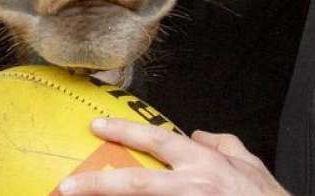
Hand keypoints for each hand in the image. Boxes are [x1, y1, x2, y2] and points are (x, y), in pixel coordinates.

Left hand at [57, 118, 289, 194]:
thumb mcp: (248, 163)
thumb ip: (222, 144)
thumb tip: (198, 134)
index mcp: (204, 162)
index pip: (157, 141)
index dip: (124, 133)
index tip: (96, 127)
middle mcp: (193, 186)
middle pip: (136, 184)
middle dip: (97, 184)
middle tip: (66, 186)